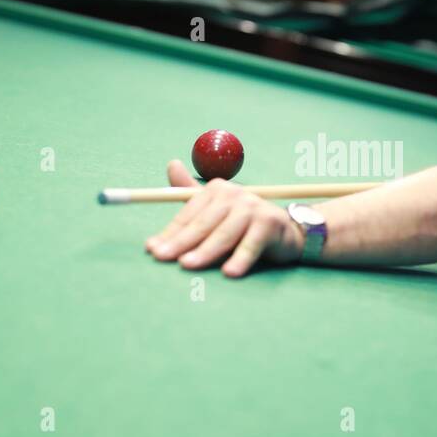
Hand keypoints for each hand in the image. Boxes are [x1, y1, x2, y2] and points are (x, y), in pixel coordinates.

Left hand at [144, 160, 305, 276]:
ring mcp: (252, 207)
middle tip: (162, 257)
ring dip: (205, 251)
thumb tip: (171, 163)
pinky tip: (229, 273)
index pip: (188, 215)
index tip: (152, 249)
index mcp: (216, 190)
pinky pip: (251, 244)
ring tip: (188, 266)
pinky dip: (240, 258)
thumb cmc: (243, 223)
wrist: (284, 231)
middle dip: (180, 242)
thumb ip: (190, 193)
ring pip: (224, 234)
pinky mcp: (269, 223)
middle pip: (203, 223)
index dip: (169, 233)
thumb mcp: (216, 210)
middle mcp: (234, 194)